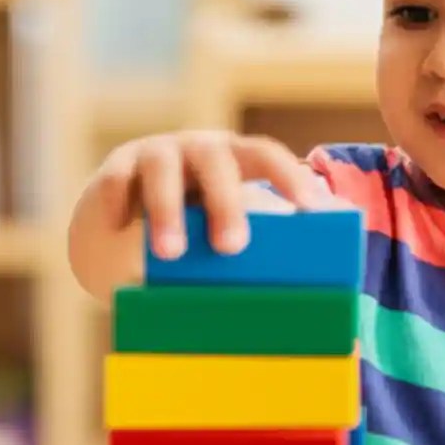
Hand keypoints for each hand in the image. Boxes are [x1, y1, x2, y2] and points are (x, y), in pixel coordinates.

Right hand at [86, 130, 331, 258]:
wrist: (128, 215)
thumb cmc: (197, 227)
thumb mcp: (230, 226)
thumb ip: (268, 246)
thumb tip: (325, 296)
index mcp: (236, 159)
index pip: (267, 156)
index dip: (288, 177)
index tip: (309, 208)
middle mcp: (200, 149)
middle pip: (217, 162)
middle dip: (226, 203)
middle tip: (232, 248)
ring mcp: (158, 153)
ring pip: (163, 170)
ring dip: (168, 210)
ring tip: (170, 254)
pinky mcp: (119, 166)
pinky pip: (118, 179)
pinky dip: (119, 201)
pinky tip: (119, 228)